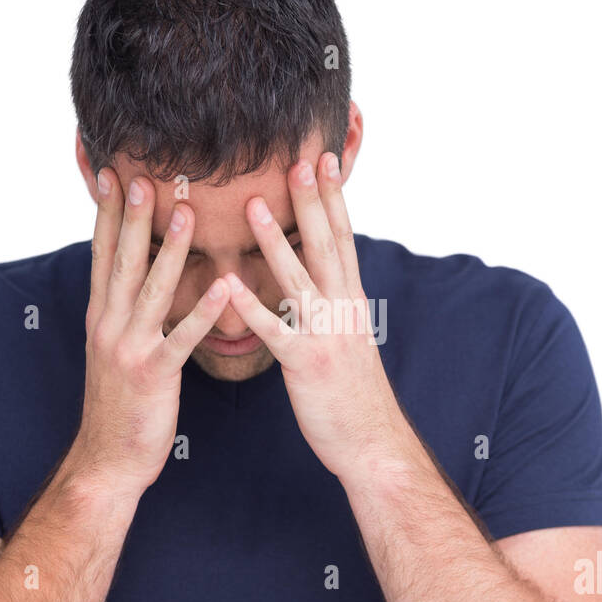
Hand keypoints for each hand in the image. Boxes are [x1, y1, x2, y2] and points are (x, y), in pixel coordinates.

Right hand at [59, 168, 229, 501]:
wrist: (108, 460)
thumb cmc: (121, 405)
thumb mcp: (114, 350)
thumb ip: (122, 312)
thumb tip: (131, 280)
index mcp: (101, 316)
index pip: (103, 253)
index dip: (107, 213)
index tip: (112, 173)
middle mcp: (109, 324)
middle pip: (122, 260)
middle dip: (132, 215)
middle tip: (145, 174)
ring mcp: (129, 348)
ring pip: (151, 289)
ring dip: (170, 249)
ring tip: (187, 212)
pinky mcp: (154, 374)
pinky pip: (182, 337)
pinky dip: (200, 311)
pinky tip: (221, 287)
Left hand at [225, 153, 416, 481]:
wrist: (372, 442)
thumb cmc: (355, 394)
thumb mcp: (351, 338)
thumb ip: (337, 304)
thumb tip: (327, 276)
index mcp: (352, 301)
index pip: (343, 238)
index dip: (334, 198)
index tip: (324, 160)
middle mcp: (343, 309)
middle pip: (326, 244)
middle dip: (313, 200)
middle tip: (300, 158)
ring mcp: (325, 335)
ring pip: (297, 277)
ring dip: (275, 238)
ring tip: (254, 202)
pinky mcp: (305, 364)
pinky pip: (275, 330)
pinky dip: (253, 304)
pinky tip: (229, 282)